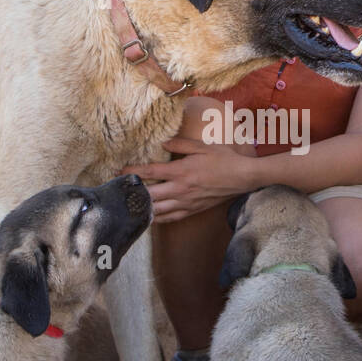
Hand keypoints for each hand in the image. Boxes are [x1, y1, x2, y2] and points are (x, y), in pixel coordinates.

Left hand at [122, 137, 252, 222]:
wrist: (243, 177)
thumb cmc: (224, 159)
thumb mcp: (201, 146)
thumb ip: (179, 143)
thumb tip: (161, 142)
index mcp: (181, 171)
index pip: (150, 172)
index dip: (133, 172)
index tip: (120, 171)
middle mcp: (181, 189)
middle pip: (149, 195)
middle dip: (132, 193)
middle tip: (118, 192)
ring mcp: (186, 202)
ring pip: (158, 210)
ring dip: (142, 208)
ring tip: (128, 207)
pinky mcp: (193, 210)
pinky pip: (171, 217)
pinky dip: (158, 218)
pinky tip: (149, 218)